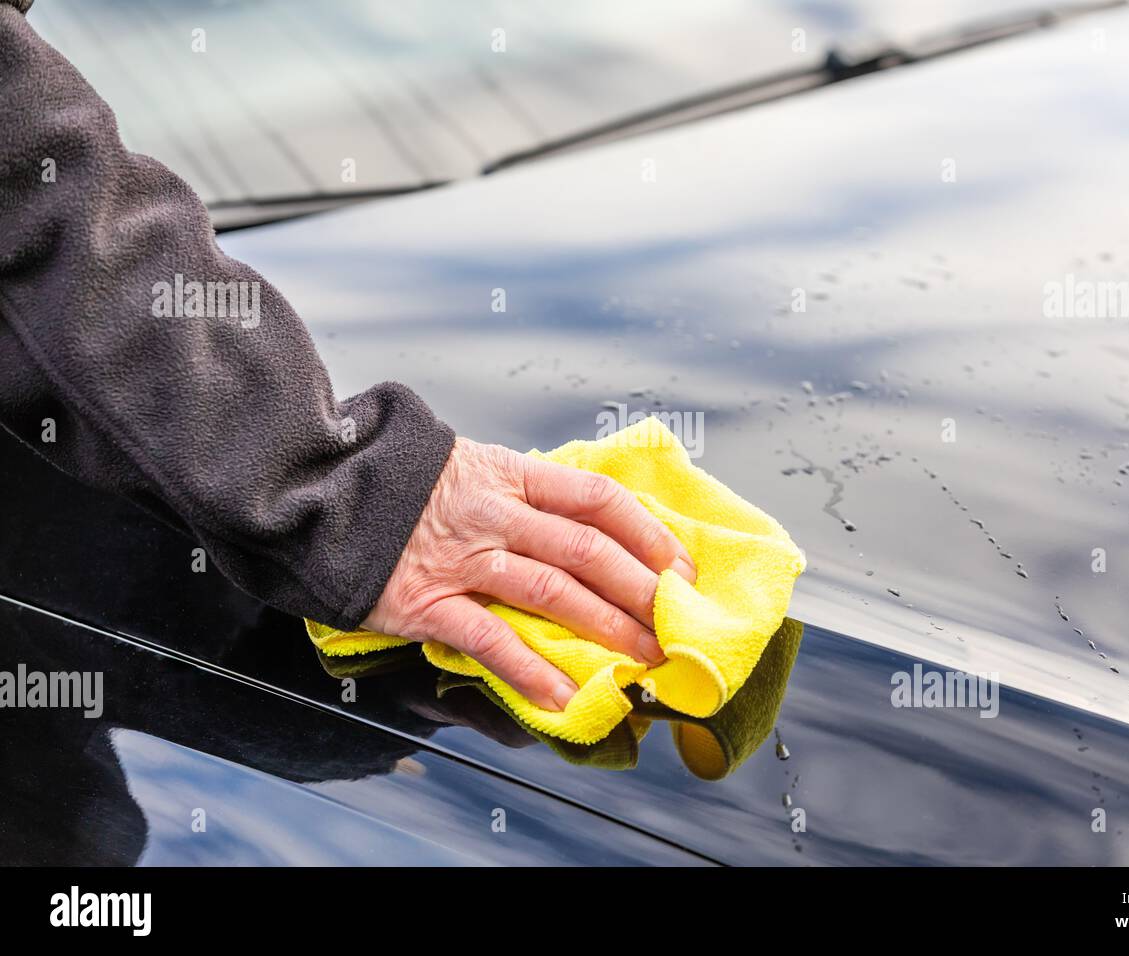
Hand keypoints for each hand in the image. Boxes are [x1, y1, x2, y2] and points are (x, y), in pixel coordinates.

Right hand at [363, 437, 696, 710]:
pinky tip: (564, 694)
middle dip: (640, 593)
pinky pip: (491, 639)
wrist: (322, 495)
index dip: (647, 535)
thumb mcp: (474, 468)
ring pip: (551, 592)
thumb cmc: (407, 488)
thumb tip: (591, 528)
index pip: (597, 500)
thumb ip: (527, 496)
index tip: (678, 568)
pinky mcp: (428, 602)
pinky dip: (531, 670)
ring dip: (605, 629)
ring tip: (641, 660)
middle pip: (586, 550)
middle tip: (674, 626)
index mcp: (512, 475)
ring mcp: (462, 559)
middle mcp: (495, 514)